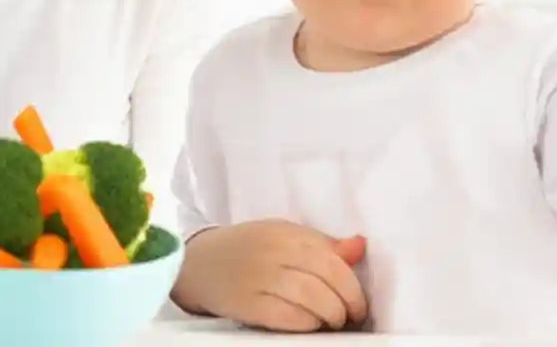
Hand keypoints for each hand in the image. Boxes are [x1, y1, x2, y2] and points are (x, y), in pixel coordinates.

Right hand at [171, 220, 368, 332]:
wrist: (198, 263)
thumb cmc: (247, 249)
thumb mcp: (282, 236)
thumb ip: (321, 244)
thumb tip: (359, 247)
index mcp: (286, 232)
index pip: (333, 257)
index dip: (353, 283)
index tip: (358, 299)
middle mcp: (274, 252)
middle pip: (327, 277)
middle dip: (348, 301)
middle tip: (352, 315)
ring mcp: (259, 278)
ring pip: (311, 297)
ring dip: (331, 315)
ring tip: (333, 321)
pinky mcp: (247, 304)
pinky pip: (287, 317)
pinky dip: (307, 324)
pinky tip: (310, 324)